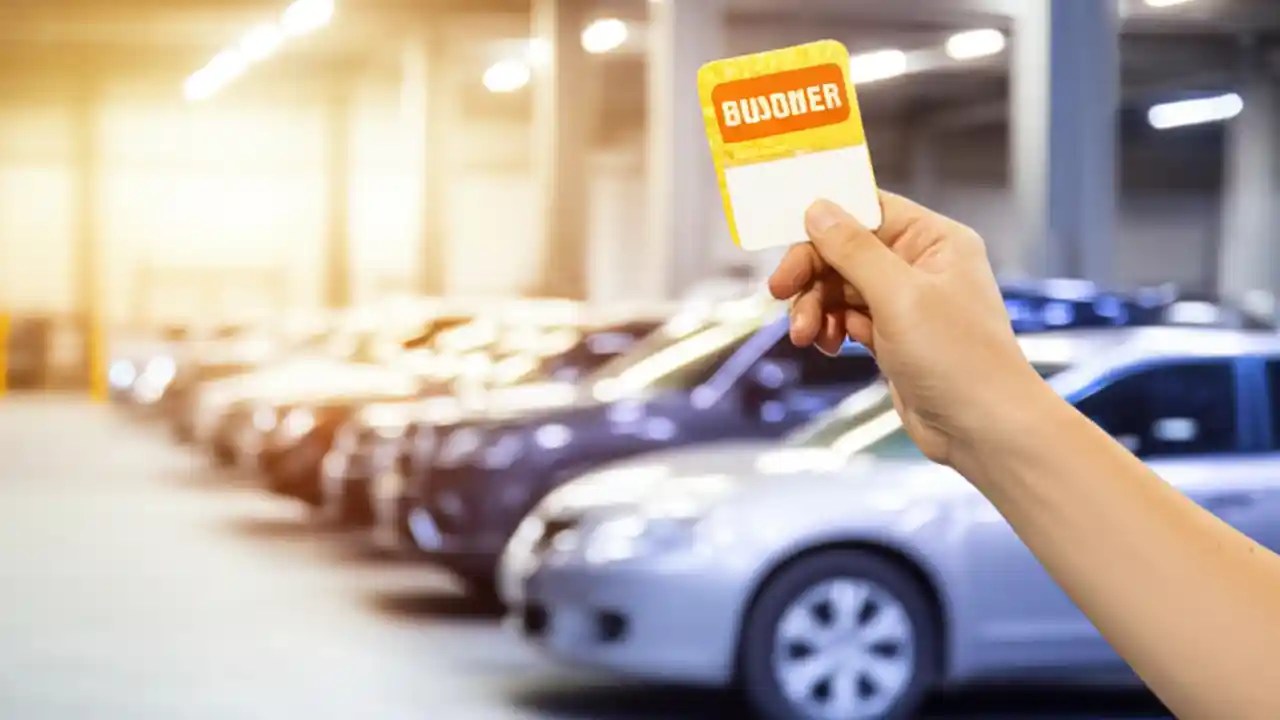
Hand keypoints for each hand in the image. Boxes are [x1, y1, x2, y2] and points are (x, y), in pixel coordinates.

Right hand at [768, 192, 1039, 465]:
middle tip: (780, 293)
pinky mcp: (893, 336)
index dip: (824, 221)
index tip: (787, 244)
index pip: (867, 209)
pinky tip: (828, 345)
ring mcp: (906, 302)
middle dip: (812, 274)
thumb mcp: (899, 296)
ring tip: (805, 336)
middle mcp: (920, 265)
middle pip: (845, 249)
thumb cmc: (958, 359)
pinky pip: (847, 317)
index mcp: (934, 240)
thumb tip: (817, 209)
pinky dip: (830, 328)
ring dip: (815, 307)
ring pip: (840, 286)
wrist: (983, 431)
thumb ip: (854, 250)